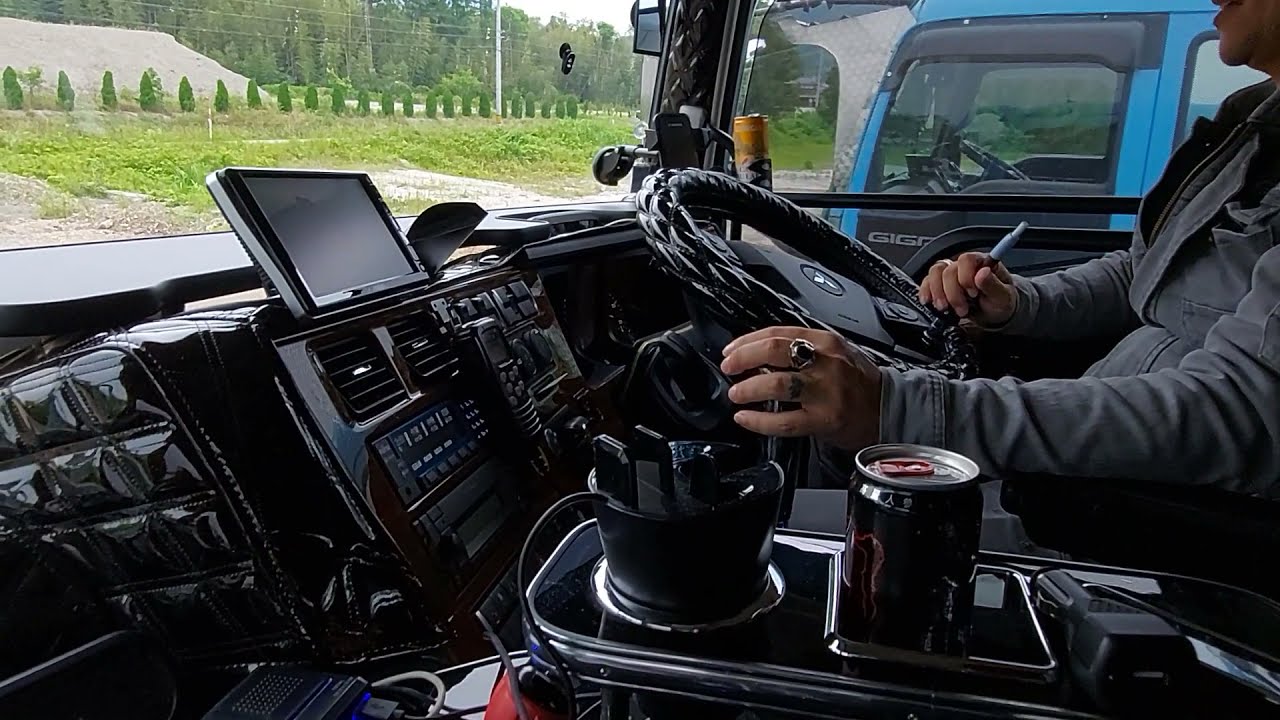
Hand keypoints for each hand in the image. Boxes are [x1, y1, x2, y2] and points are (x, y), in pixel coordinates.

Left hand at [720, 327, 881, 450]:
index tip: (731, 350)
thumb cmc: (858, 381)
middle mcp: (826, 363)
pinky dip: (759, 420)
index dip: (747, 341)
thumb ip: (802, 349)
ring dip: (748, 388)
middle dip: (743, 358)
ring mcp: (826, 392)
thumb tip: (758, 354)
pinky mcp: (824, 420)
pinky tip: (746, 418)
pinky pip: (785, 421)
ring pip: (777, 384)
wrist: (888, 408)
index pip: (778, 333)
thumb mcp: (835, 352)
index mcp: (826, 341)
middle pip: (774, 351)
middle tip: (729, 368)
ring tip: (736, 393)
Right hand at [919, 252, 1016, 324]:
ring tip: (946, 308)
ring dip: (938, 293)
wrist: (995, 313)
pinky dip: (926, 292)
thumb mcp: (1003, 296)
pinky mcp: (940, 284)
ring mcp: (951, 274)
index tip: (973, 294)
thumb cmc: (1000, 302)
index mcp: (982, 262)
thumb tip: (983, 273)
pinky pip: (926, 282)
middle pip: (948, 270)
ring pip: (935, 273)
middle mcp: (964, 266)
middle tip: (962, 308)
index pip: (966, 260)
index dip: (966, 277)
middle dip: (953, 293)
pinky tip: (929, 302)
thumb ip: (993, 285)